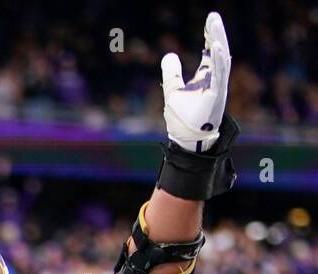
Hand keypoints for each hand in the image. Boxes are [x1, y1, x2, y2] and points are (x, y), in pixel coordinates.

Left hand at [161, 12, 230, 152]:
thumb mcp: (172, 90)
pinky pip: (218, 75)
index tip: (209, 21)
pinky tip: (215, 46)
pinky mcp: (216, 95)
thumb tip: (169, 55)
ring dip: (218, 41)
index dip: (209, 36)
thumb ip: (172, 73)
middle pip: (216, 52)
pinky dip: (217, 60)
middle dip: (215, 34)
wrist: (187, 140)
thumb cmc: (183, 118)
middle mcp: (214, 80)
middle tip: (213, 17)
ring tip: (214, 25)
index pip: (209, 52)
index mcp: (206, 77)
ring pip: (220, 60)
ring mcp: (217, 87)